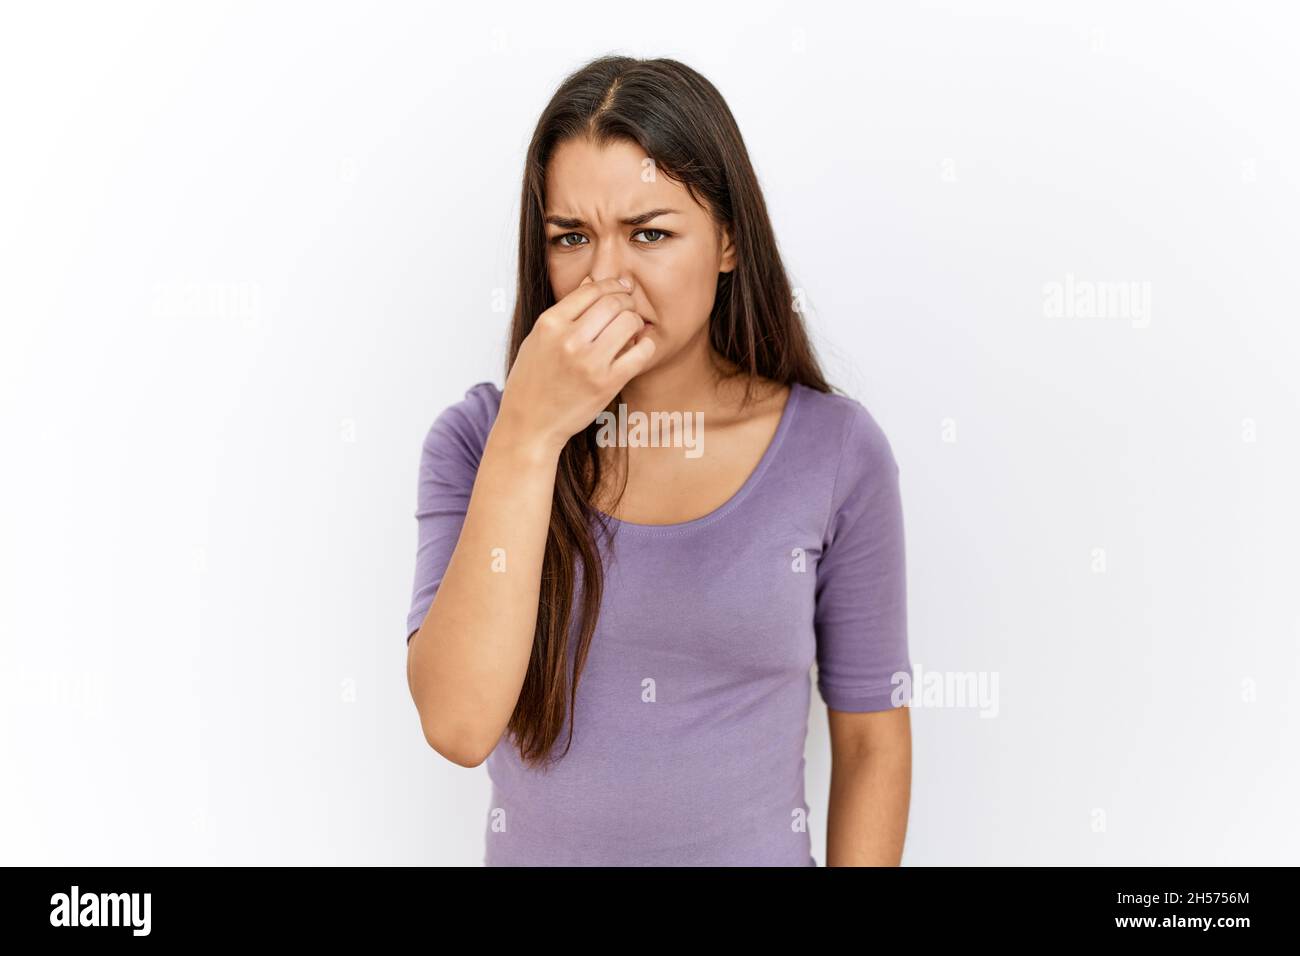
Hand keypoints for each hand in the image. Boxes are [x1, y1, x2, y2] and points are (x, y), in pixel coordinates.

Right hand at [497, 275, 654, 454]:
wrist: (529, 425)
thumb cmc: (532, 381)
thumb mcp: (538, 339)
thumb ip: (565, 312)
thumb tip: (593, 281)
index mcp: (549, 324)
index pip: (591, 289)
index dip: (612, 284)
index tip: (622, 286)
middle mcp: (569, 340)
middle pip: (614, 302)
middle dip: (627, 301)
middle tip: (628, 309)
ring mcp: (589, 362)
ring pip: (629, 322)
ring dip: (635, 322)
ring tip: (630, 330)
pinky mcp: (607, 383)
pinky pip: (641, 352)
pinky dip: (645, 346)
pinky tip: (639, 348)